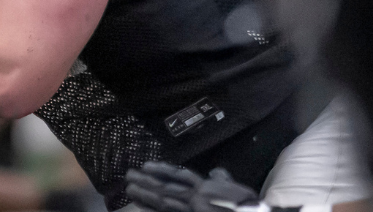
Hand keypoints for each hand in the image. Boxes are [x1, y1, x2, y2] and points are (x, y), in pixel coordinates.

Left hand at [126, 162, 261, 211]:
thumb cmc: (244, 207)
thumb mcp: (236, 190)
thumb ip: (223, 180)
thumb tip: (217, 172)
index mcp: (205, 187)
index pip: (179, 175)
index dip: (161, 170)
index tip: (146, 166)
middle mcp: (195, 197)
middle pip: (166, 187)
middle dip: (146, 182)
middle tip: (128, 176)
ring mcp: (191, 210)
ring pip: (163, 202)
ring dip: (145, 196)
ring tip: (129, 190)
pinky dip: (153, 211)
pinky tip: (140, 208)